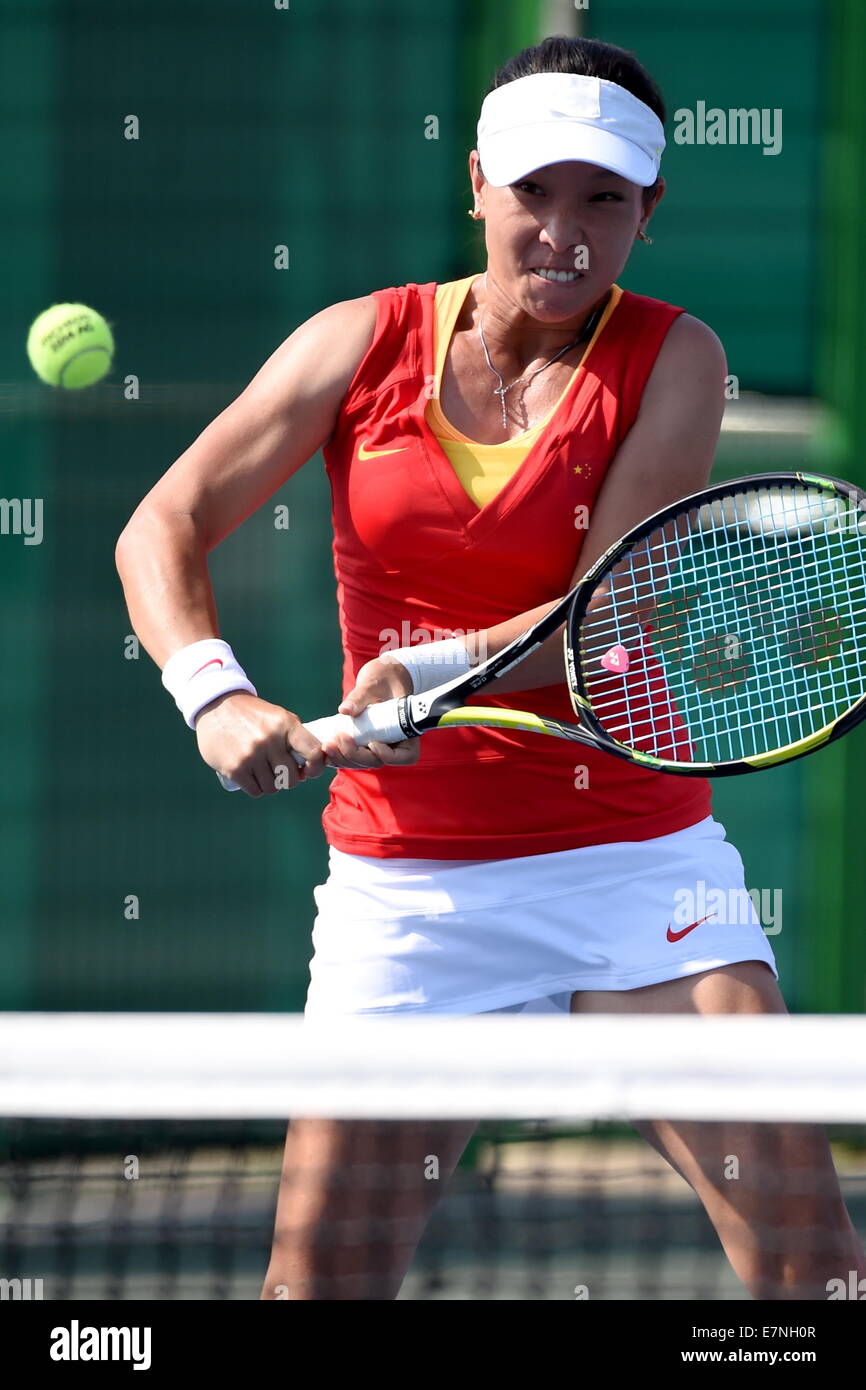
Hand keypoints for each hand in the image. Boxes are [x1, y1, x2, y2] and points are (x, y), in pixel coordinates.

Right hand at [195, 691, 328, 796]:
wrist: (216, 707)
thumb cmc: (252, 715)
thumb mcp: (278, 717)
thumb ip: (295, 738)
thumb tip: (307, 769)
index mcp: (285, 725)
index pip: (313, 752)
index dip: (316, 767)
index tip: (308, 771)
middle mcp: (270, 740)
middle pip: (292, 778)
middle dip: (288, 779)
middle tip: (280, 772)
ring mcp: (251, 755)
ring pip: (273, 787)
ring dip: (270, 784)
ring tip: (263, 774)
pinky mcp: (235, 768)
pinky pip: (255, 791)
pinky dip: (256, 788)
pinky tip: (252, 778)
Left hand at [320, 655, 420, 770]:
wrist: (379, 677)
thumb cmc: (383, 677)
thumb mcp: (373, 684)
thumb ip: (360, 697)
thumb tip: (345, 710)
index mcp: (405, 730)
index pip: (405, 756)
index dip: (388, 756)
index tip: (373, 743)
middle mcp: (393, 743)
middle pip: (377, 761)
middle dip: (355, 755)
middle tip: (337, 740)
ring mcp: (376, 745)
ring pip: (362, 761)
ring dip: (343, 757)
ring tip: (327, 745)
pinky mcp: (362, 743)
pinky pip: (352, 755)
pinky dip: (339, 755)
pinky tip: (325, 747)